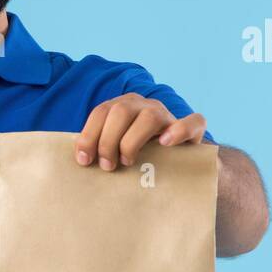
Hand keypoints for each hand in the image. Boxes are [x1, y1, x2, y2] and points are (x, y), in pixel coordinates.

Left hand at [74, 93, 207, 170]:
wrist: (176, 164)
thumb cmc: (136, 159)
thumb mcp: (114, 151)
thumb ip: (98, 149)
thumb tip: (78, 161)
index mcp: (121, 107)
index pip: (100, 112)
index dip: (89, 135)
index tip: (83, 160)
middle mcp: (142, 105)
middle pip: (120, 111)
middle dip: (108, 140)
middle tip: (106, 167)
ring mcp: (167, 114)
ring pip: (150, 116)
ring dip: (132, 141)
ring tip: (127, 162)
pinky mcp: (192, 129)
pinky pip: (192, 122)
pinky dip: (179, 130)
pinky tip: (165, 144)